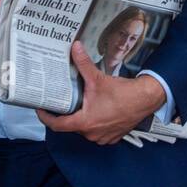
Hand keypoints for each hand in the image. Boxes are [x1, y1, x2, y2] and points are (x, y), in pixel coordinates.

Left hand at [36, 41, 165, 144]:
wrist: (146, 100)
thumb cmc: (123, 94)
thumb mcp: (97, 78)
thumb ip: (83, 64)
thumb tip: (75, 48)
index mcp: (85, 123)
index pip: (57, 125)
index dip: (46, 117)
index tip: (40, 110)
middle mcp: (92, 134)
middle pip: (71, 126)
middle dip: (67, 114)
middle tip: (62, 101)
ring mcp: (103, 138)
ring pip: (84, 129)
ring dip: (81, 118)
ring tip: (79, 104)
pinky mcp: (112, 137)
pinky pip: (97, 132)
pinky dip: (94, 123)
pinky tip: (95, 111)